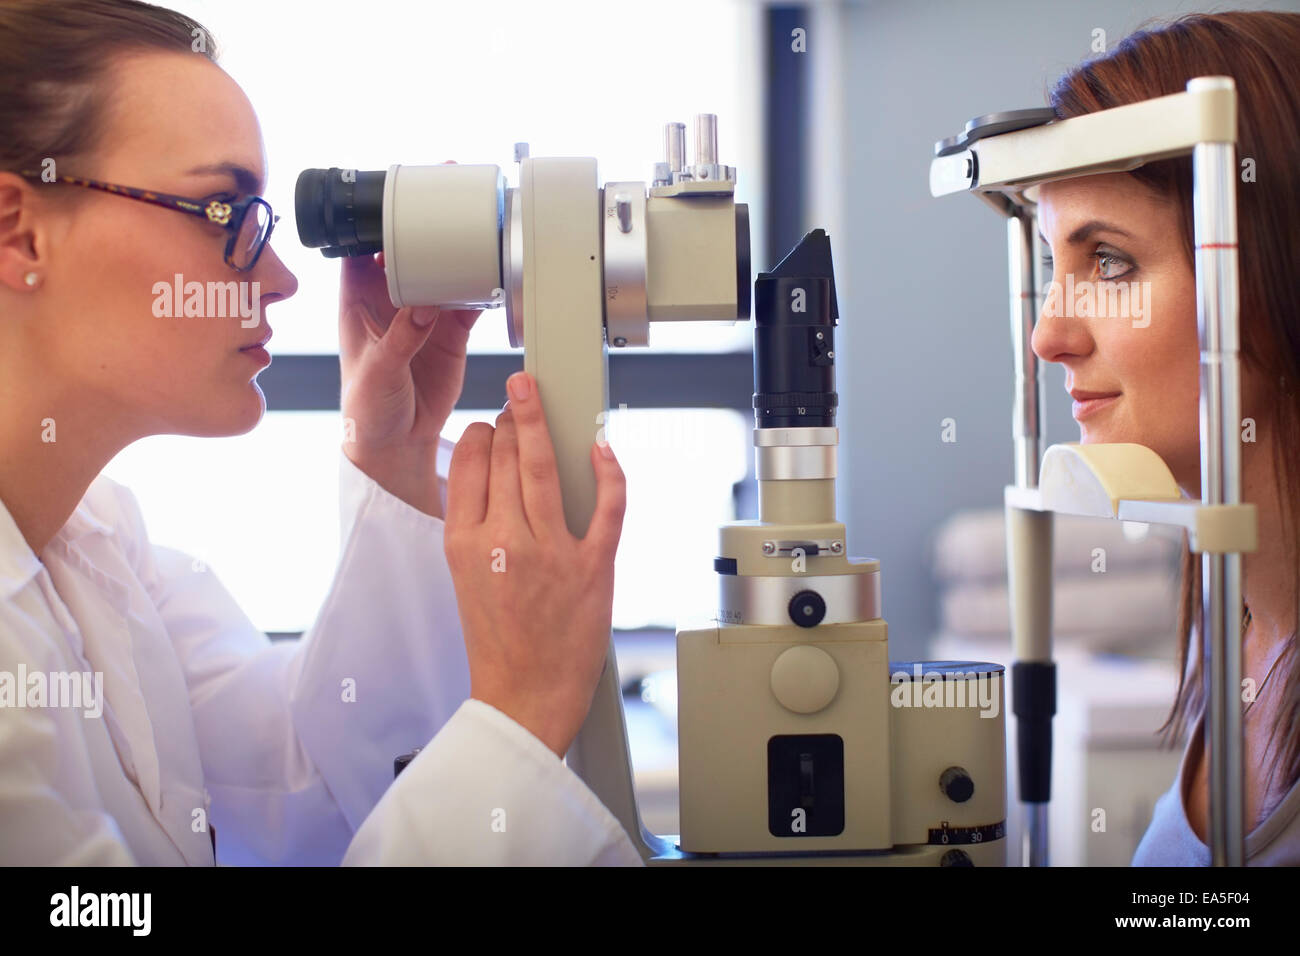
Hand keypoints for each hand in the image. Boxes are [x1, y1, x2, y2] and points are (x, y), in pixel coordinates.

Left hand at [338, 162, 479, 517]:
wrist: (395, 443)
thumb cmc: (365, 406)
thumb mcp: (377, 369)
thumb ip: (401, 338)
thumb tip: (424, 306)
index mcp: (358, 299)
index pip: (363, 247)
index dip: (376, 218)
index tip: (397, 194)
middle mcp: (390, 299)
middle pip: (407, 249)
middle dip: (425, 221)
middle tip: (448, 192)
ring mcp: (423, 315)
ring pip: (441, 271)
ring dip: (457, 251)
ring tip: (479, 227)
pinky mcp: (450, 333)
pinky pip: (468, 301)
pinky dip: (481, 287)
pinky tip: (493, 273)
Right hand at [444, 371, 625, 756]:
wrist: (525, 696)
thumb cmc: (497, 641)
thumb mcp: (465, 576)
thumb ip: (475, 525)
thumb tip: (487, 475)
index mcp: (464, 543)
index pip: (466, 461)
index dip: (480, 432)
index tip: (489, 424)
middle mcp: (504, 541)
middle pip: (505, 454)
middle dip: (513, 418)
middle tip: (520, 399)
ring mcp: (551, 552)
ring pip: (545, 466)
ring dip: (542, 424)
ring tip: (539, 399)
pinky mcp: (593, 567)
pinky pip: (607, 505)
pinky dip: (610, 470)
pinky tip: (602, 446)